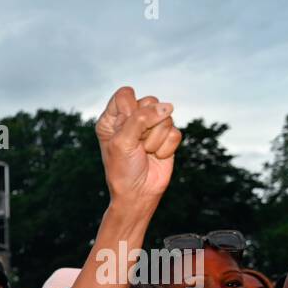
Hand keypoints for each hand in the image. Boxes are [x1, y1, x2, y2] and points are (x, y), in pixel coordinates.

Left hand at [94, 87, 180, 207]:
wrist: (138, 193)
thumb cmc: (123, 170)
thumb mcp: (123, 142)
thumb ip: (140, 119)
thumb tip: (167, 107)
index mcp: (112, 118)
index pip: (125, 94)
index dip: (130, 109)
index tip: (125, 129)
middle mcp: (131, 119)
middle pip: (150, 102)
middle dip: (146, 126)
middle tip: (137, 145)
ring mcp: (150, 127)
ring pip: (166, 117)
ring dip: (155, 139)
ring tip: (146, 152)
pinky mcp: (167, 136)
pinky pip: (175, 132)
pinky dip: (166, 148)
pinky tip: (157, 156)